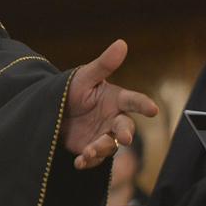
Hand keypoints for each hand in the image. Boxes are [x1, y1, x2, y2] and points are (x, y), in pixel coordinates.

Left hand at [62, 39, 158, 169]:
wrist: (52, 109)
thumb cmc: (72, 89)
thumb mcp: (84, 77)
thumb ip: (103, 64)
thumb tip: (121, 43)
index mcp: (116, 99)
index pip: (134, 101)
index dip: (143, 104)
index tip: (152, 109)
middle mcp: (114, 118)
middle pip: (125, 127)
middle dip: (126, 133)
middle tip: (125, 138)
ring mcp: (103, 135)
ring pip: (110, 145)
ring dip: (102, 148)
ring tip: (89, 150)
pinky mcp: (89, 148)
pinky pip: (94, 158)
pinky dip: (88, 161)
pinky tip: (79, 162)